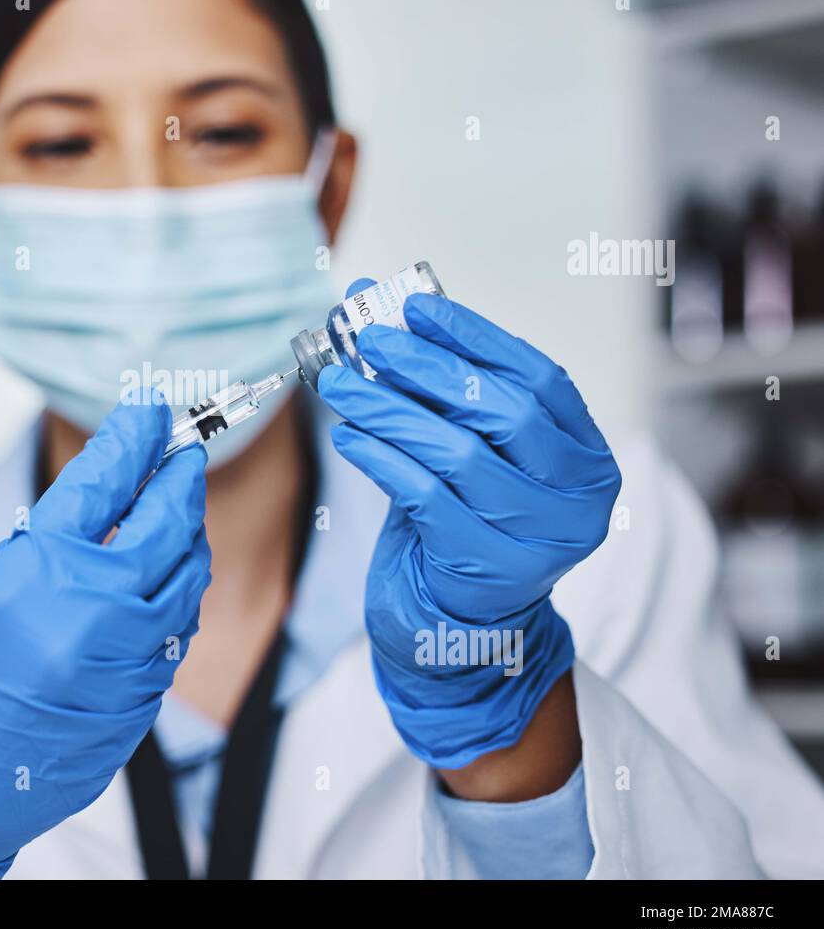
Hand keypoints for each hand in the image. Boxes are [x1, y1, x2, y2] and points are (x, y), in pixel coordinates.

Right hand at [0, 399, 210, 878]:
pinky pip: (175, 636)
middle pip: (165, 524)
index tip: (148, 410)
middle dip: (179, 478)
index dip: (133, 436)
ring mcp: (124, 662)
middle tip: (184, 454)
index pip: (104, 480)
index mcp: (38, 570)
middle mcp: (93, 612)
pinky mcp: (138, 703)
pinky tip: (168, 582)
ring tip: (181, 514)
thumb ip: (33, 546)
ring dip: (188, 539)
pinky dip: (177, 599)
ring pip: (186, 582)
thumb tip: (93, 514)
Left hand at [318, 289, 620, 768]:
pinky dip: (381, 459)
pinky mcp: (486, 570)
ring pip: (457, 454)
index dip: (477, 338)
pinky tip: (349, 436)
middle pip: (502, 413)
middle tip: (369, 340)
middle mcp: (578, 500)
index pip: (540, 380)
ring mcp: (538, 540)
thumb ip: (445, 389)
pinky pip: (424, 497)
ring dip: (390, 411)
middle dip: (428, 368)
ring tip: (340, 384)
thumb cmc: (468, 520)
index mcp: (589, 459)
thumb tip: (378, 304)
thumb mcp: (474, 452)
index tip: (417, 307)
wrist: (464, 624)